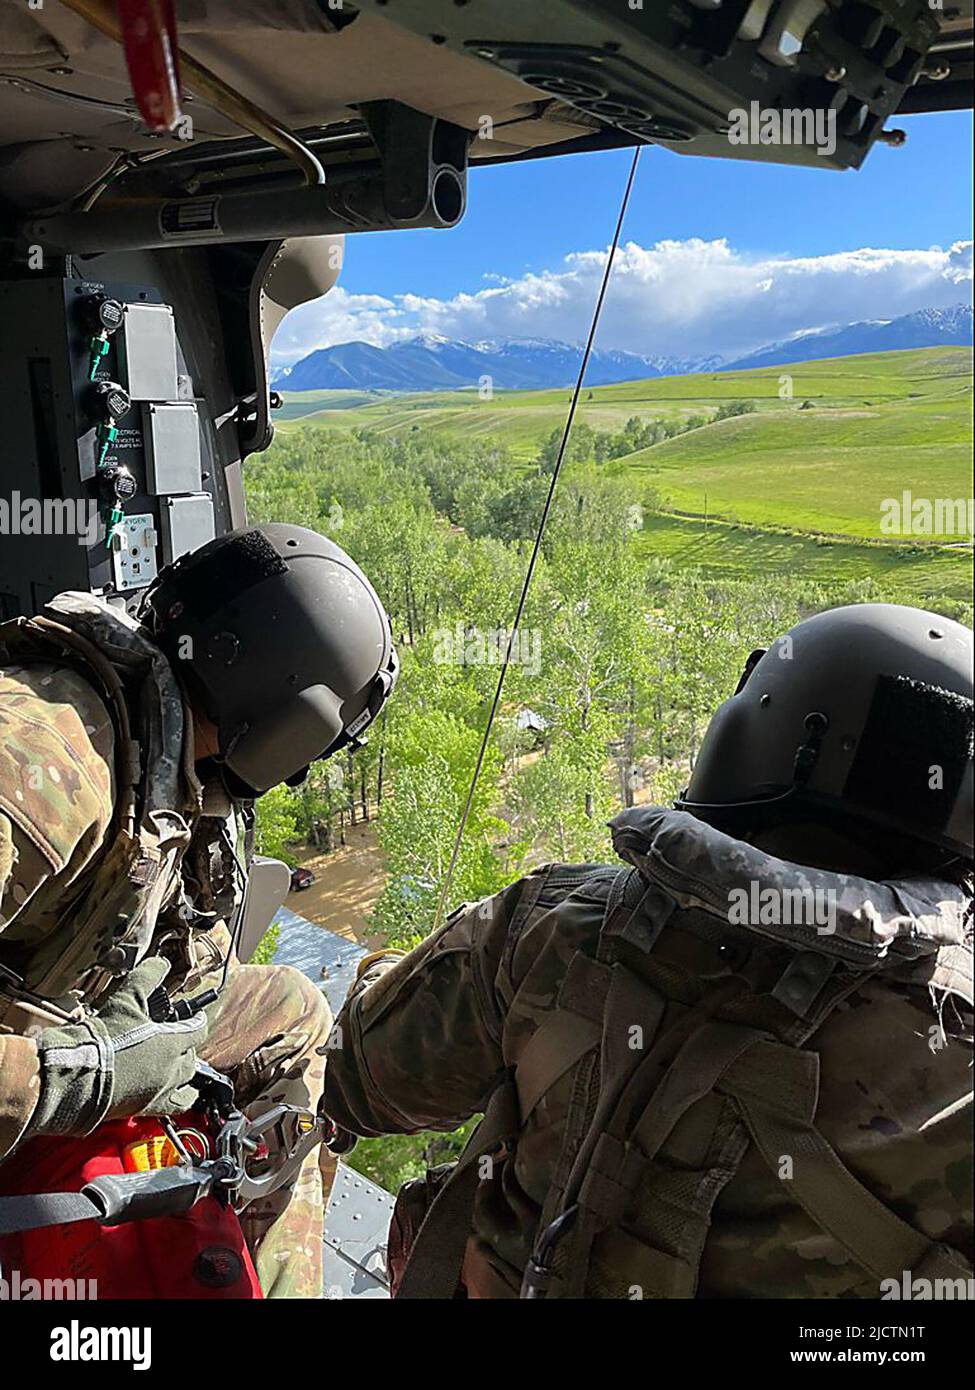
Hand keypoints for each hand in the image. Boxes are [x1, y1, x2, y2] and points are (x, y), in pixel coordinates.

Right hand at [32, 957, 208, 1135]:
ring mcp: (161, 1092)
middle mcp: (173, 1070)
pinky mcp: (146, 1109)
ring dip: (186, 1075)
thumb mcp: (126, 1000)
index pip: (198, 1030)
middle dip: (187, 1048)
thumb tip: (161, 963)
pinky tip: (169, 1095)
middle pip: (192, 1058)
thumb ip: (146, 978)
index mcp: (173, 1043)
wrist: (78, 1078)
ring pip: (187, 1084)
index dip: (197, 1021)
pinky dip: (177, 1100)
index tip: (196, 1017)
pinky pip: (174, 1107)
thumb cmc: (103, 1041)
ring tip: (178, 1068)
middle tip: (178, 1040)